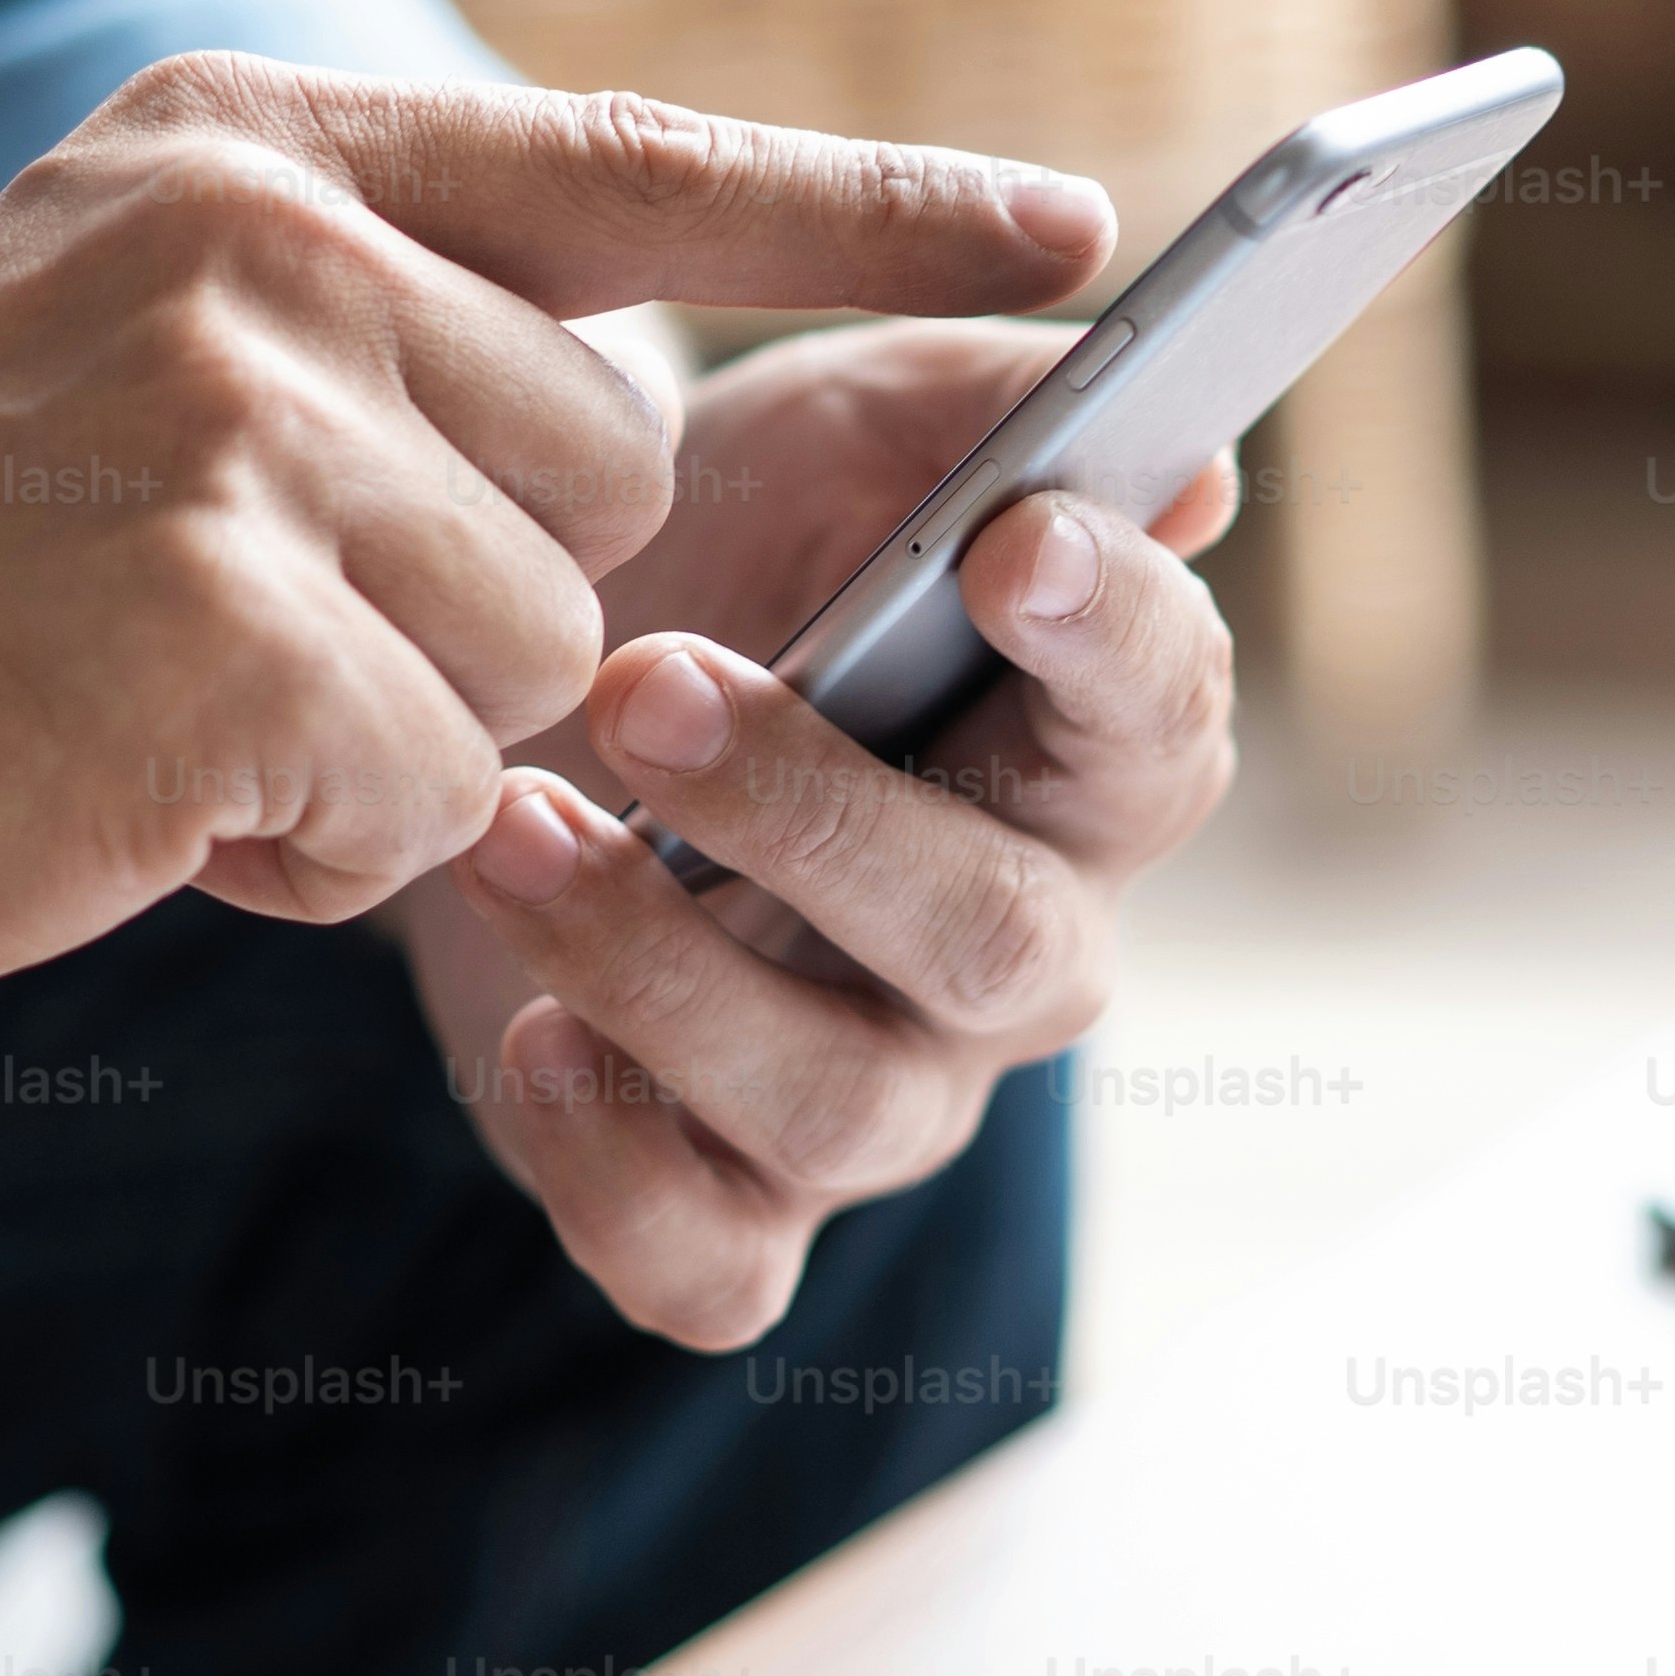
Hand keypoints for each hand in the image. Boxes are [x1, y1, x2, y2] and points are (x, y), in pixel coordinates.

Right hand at [0, 57, 1107, 1016]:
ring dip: (385, 751)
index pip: (640, 164)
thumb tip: (638, 426)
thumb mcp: (109, 331)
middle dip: (476, 617)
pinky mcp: (232, 624)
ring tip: (153, 716)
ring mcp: (247, 421)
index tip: (1081, 241)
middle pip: (611, 477)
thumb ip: (356, 324)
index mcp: (252, 144)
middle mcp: (268, 241)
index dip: (877, 211)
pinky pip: (435, 798)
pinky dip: (307, 850)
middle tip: (219, 639)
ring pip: (538, 660)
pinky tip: (129, 798)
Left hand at [398, 315, 1245, 1347]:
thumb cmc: (714, 555)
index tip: (1010, 543)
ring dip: (666, 970)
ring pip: (841, 1101)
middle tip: (647, 682)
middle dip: (822, 817)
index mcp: (1076, 761)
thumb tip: (1177, 467)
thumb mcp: (822, 436)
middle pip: (998, 941)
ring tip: (515, 829)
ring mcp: (879, 1093)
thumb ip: (975, 409)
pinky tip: (526, 1038)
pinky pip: (714, 1266)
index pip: (1163, 724)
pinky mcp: (724, 1204)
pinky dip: (616, 1171)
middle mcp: (1012, 951)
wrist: (497, 688)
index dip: (1111, 642)